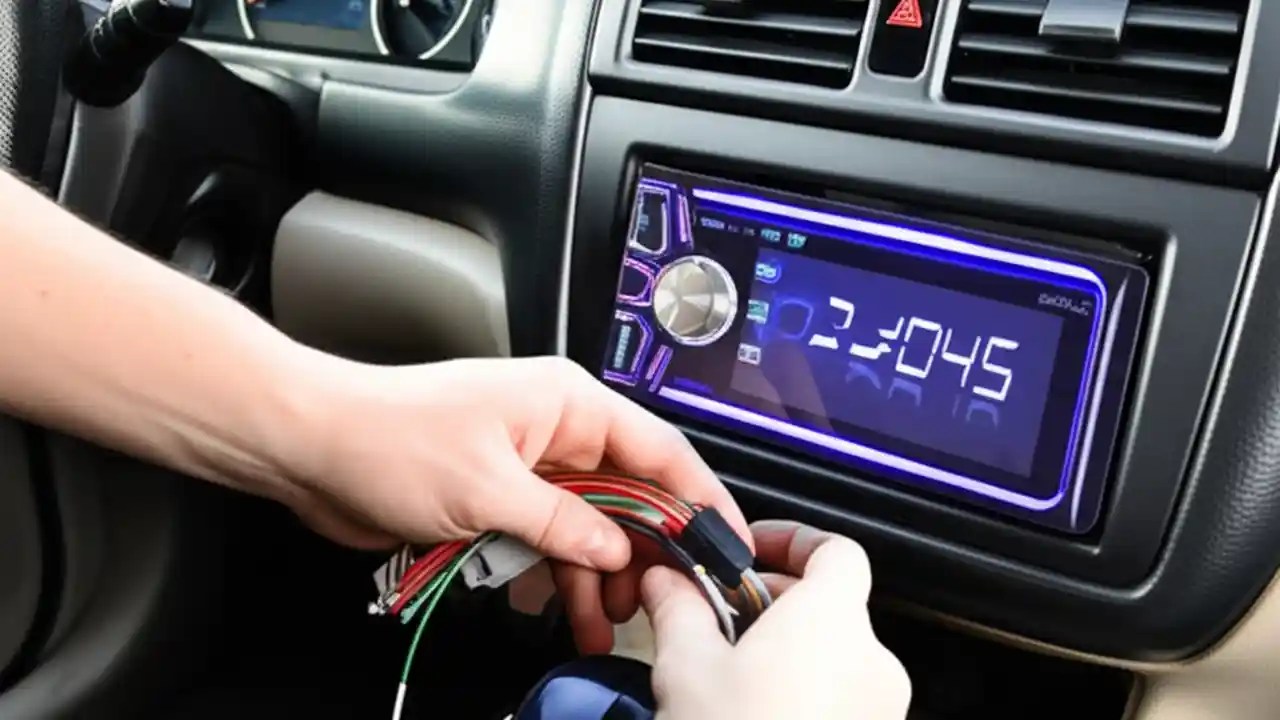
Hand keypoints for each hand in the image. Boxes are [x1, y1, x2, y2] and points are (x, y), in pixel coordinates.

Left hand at [269, 353, 749, 653]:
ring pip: (588, 527)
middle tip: (663, 602)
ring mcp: (528, 468)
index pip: (660, 452)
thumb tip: (615, 550)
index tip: (729, 543)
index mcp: (567, 405)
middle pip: (629, 495)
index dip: (701, 498)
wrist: (312, 447)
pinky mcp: (500, 499)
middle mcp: (556, 432)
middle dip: (645, 551)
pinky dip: (554, 575)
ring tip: (602, 625)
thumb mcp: (488, 489)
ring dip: (595, 576)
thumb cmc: (388, 436)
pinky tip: (561, 612)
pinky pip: (547, 541)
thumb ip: (563, 523)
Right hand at [641, 521, 910, 719]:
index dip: (793, 539)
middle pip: (831, 605)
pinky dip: (803, 695)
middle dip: (772, 606)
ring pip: (834, 658)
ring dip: (786, 654)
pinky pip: (841, 701)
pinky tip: (752, 716)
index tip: (750, 550)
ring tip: (727, 679)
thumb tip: (667, 580)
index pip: (836, 549)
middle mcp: (871, 660)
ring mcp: (882, 711)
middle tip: (717, 621)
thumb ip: (679, 608)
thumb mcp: (686, 668)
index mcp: (832, 620)